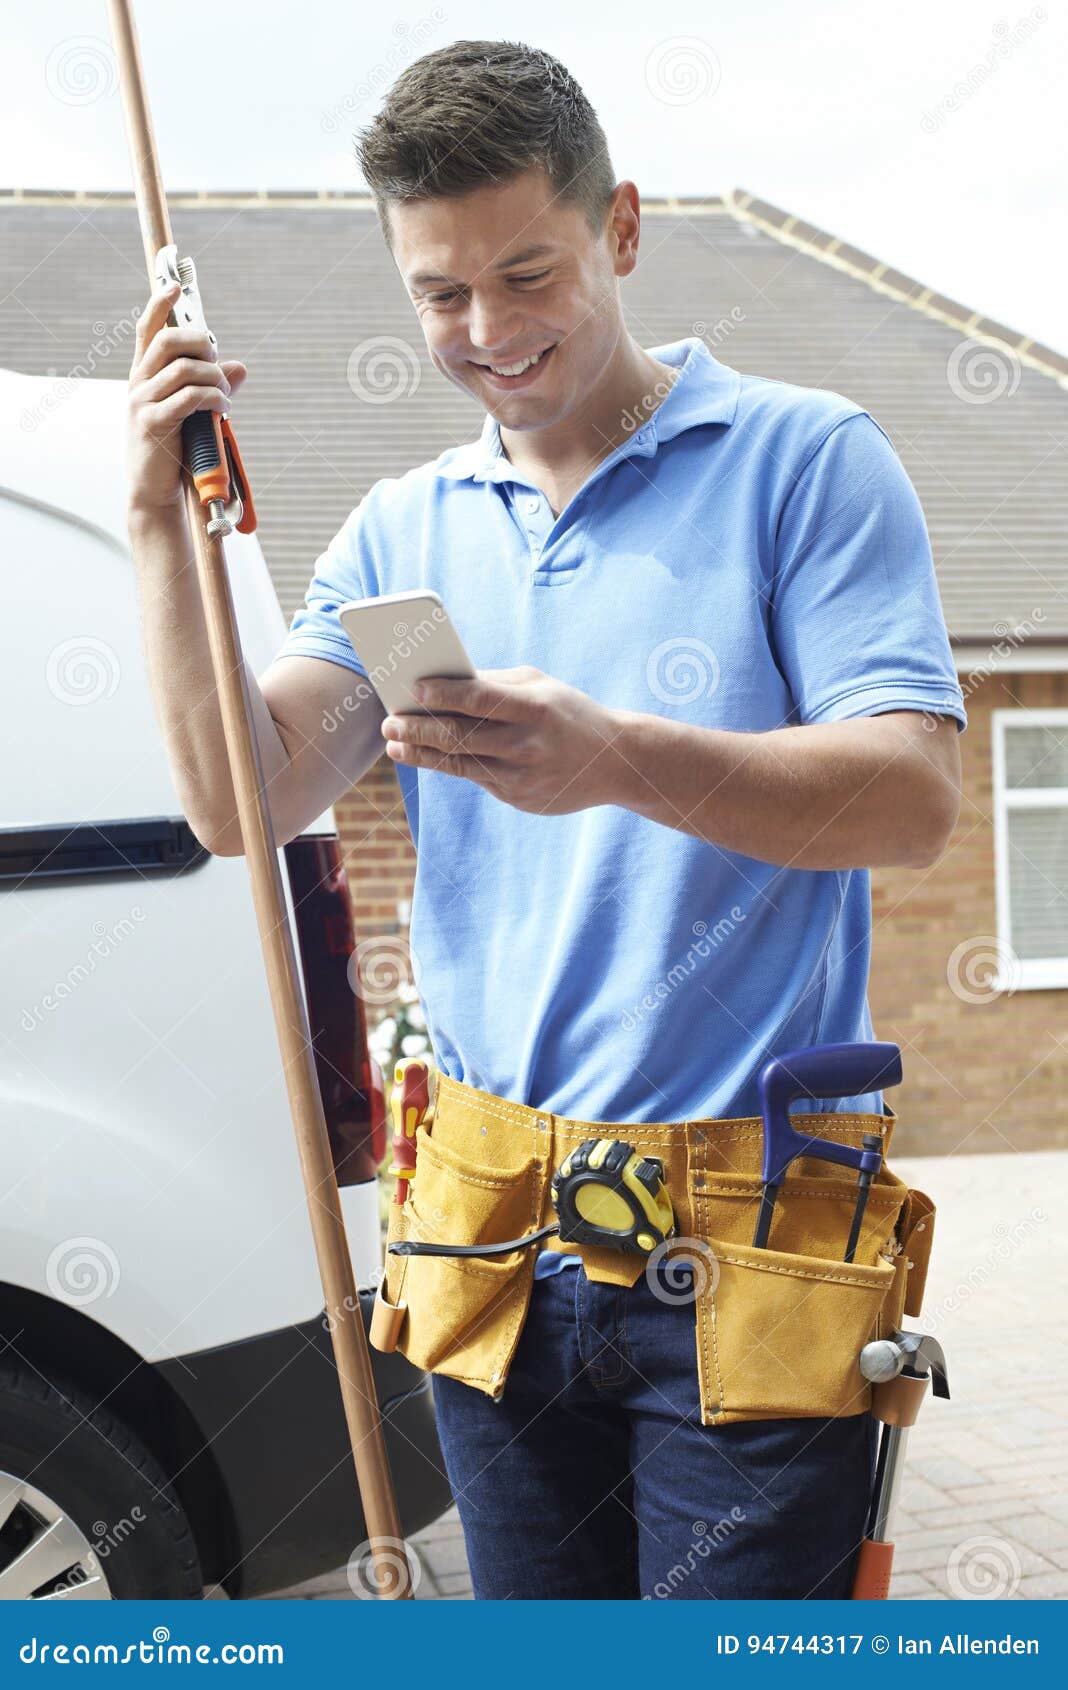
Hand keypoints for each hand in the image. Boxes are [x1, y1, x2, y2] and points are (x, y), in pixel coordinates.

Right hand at [125, 281, 247, 514]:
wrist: (154, 492)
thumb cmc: (174, 450)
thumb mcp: (193, 413)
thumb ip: (213, 387)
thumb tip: (241, 367)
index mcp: (145, 375)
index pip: (148, 329)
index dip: (160, 304)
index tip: (175, 285)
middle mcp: (138, 383)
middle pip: (167, 339)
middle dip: (200, 343)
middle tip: (217, 361)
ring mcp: (142, 402)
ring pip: (183, 368)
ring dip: (214, 377)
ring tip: (225, 396)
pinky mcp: (153, 423)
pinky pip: (189, 398)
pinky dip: (213, 398)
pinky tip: (223, 409)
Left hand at [380, 667, 621, 814]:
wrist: (613, 763)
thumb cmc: (569, 713)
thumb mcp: (541, 687)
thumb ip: (495, 684)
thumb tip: (443, 681)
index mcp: (535, 707)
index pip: (480, 699)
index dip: (443, 695)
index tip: (411, 688)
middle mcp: (528, 744)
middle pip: (462, 736)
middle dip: (419, 727)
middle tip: (389, 721)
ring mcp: (522, 775)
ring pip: (460, 763)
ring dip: (421, 752)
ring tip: (394, 742)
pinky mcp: (518, 798)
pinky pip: (474, 777)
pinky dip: (445, 764)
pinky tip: (421, 754)